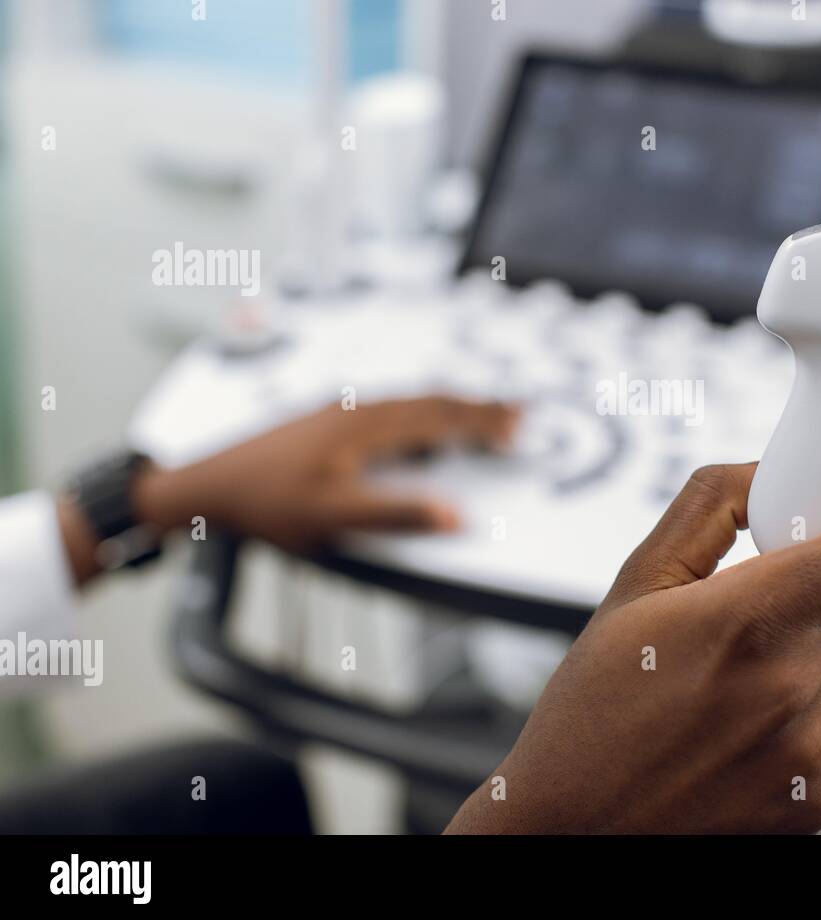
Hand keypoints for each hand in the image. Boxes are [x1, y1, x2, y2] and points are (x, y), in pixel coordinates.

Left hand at [128, 395, 517, 554]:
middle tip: (516, 415)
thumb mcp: (334, 518)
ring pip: (409, 400)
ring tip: (478, 417)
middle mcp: (355, 408)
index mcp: (365, 425)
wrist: (203, 485)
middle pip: (430, 400)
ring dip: (449, 408)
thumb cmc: (266, 504)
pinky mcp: (325, 419)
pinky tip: (418, 425)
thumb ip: (397, 515)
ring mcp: (339, 410)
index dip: (482, 422)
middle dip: (476, 408)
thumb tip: (456, 516)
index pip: (439, 416)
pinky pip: (389, 406)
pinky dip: (420, 412)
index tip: (518, 426)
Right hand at [445, 462, 820, 833]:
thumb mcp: (633, 585)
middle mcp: (795, 688)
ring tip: (743, 680)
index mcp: (748, 619)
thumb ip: (709, 508)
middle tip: (794, 592)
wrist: (576, 830)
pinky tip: (747, 729)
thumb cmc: (593, 711)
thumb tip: (769, 472)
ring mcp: (817, 751)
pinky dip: (812, 714)